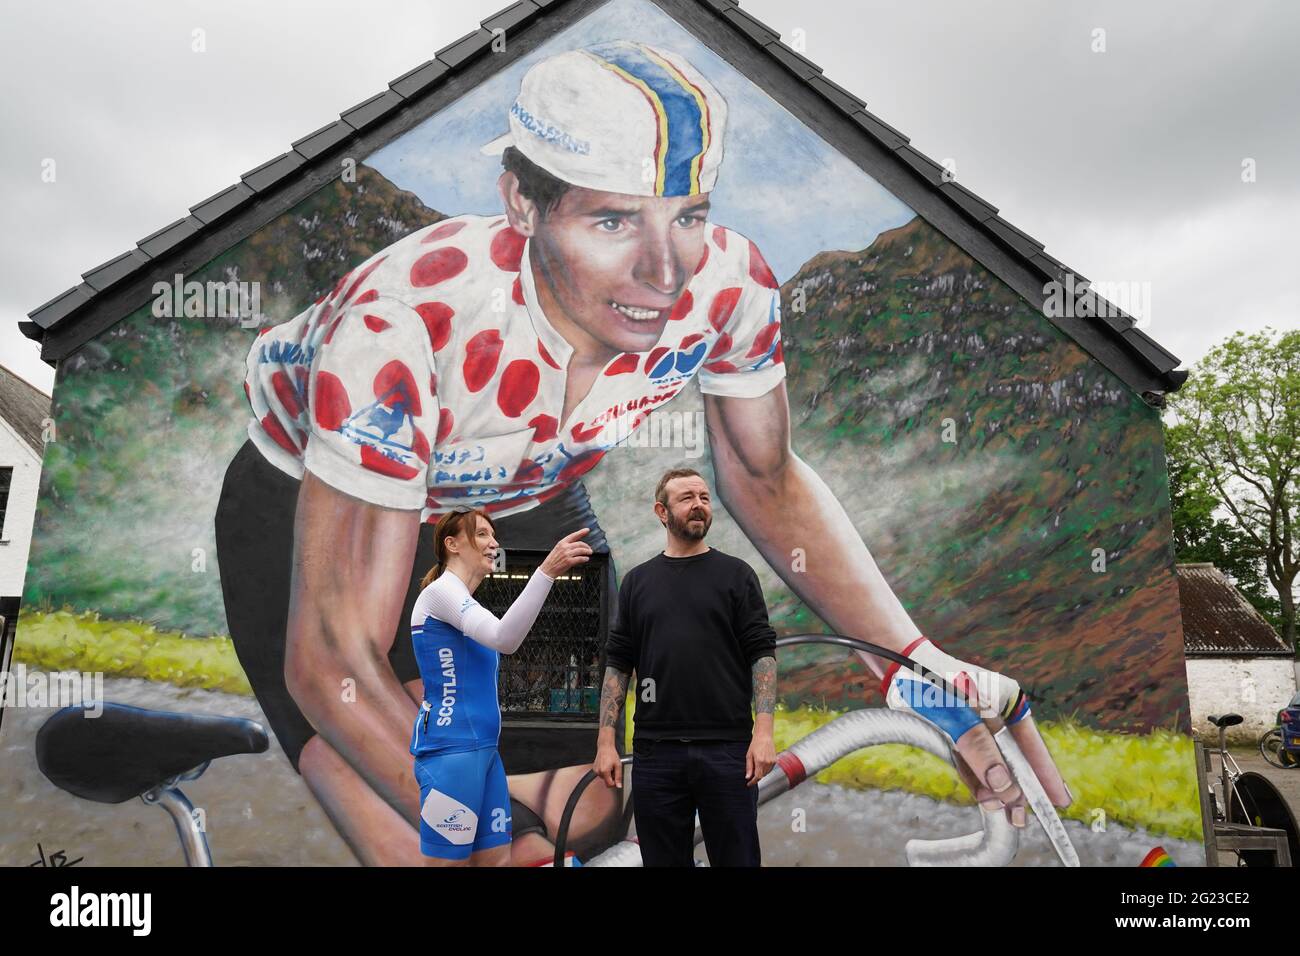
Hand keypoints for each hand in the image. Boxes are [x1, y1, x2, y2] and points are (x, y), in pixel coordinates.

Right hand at [540, 528, 592, 577]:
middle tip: (589, 549)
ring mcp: (567, 554)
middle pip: (579, 544)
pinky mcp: (569, 562)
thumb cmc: (552, 561)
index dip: (581, 532)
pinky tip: (586, 559)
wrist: (547, 570)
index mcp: (561, 543)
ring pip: (581, 550)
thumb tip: (576, 545)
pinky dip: (585, 558)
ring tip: (589, 553)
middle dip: (586, 546)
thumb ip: (566, 546)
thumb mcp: (557, 549)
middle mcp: (564, 547)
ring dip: (587, 552)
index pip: (573, 535)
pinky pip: (580, 558)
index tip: (587, 530)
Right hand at [594, 741, 622, 788]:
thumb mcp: (618, 766)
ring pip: (603, 777)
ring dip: (607, 774)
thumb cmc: (611, 754)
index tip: (616, 779)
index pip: (609, 784)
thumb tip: (619, 786)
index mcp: (604, 771)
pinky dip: (604, 771)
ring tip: (609, 766)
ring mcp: (595, 770)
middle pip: (606, 781)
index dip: (614, 783)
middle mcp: (598, 772)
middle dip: (611, 777)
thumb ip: (618, 777)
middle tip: (614, 769)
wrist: (605, 747)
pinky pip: (600, 774)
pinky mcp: (594, 768)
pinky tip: (605, 765)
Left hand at [745, 731, 775, 785]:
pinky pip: (770, 769)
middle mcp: (767, 763)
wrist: (764, 736)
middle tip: (751, 775)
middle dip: (756, 777)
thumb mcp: (749, 756)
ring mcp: (772, 762)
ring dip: (761, 773)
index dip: (753, 782)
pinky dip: (765, 770)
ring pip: (766, 773)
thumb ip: (749, 767)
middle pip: (762, 776)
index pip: (757, 777)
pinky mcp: (775, 760)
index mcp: (760, 761)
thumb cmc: (755, 744)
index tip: (749, 784)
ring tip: (756, 767)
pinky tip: (762, 764)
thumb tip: (748, 777)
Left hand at [883, 639, 1072, 827]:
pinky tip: (982, 796)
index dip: (1047, 776)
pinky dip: (976, 781)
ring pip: (991, 765)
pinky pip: (971, 763)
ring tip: (996, 809)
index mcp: (1009, 702)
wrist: (898, 668)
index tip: (1061, 802)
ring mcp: (977, 726)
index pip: (1033, 746)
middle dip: (1015, 789)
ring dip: (994, 789)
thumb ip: (981, 751)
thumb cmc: (933, 683)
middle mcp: (997, 715)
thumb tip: (1004, 786)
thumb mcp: (960, 717)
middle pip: (1013, 760)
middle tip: (1018, 818)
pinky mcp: (958, 734)